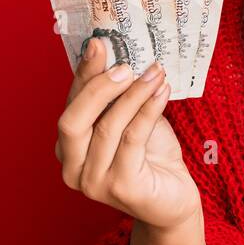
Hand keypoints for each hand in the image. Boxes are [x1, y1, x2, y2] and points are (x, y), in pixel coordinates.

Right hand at [54, 39, 200, 230]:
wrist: (175, 201)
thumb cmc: (151, 158)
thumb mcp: (130, 120)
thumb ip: (117, 97)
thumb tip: (117, 54)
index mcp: (68, 150)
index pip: (70, 105)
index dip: (83, 74)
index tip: (99, 44)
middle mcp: (73, 169)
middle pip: (73, 120)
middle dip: (98, 87)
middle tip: (126, 65)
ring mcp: (94, 183)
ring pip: (107, 127)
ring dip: (133, 94)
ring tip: (155, 72)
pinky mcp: (123, 188)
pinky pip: (133, 139)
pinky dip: (148, 110)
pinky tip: (162, 91)